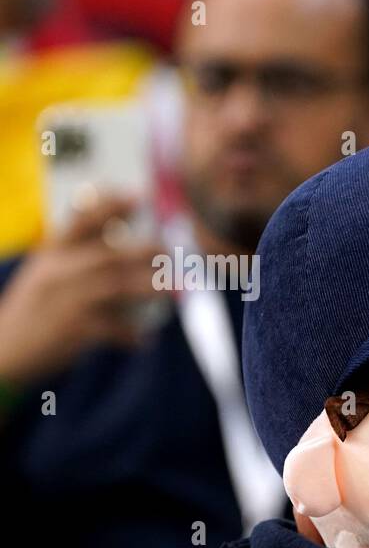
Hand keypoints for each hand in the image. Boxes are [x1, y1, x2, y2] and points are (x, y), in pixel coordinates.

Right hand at [0, 194, 171, 386]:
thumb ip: (76, 260)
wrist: (3, 351)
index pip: (81, 222)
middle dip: (143, 252)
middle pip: (108, 255)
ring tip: (174, 289)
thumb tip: (123, 250)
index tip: (137, 197)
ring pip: (116, 287)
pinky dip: (131, 333)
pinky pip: (112, 328)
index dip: (110, 207)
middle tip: (168, 251)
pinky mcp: (73, 329)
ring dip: (149, 288)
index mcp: (51, 254)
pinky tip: (144, 339)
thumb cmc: (33, 312)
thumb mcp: (45, 276)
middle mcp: (58, 272)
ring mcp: (65, 300)